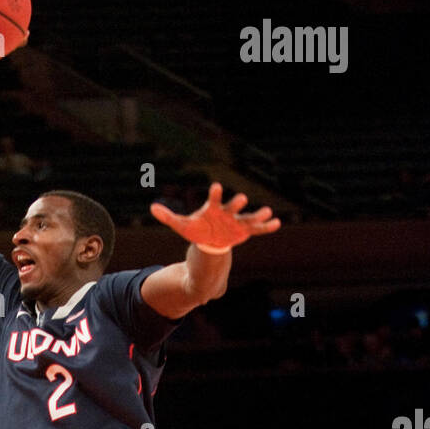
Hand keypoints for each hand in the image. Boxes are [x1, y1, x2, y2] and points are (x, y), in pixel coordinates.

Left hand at [150, 182, 279, 250]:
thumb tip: (152, 208)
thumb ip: (168, 217)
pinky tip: (277, 223)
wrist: (210, 242)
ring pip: (248, 217)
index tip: (216, 186)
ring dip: (257, 214)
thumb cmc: (197, 230)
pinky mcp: (244, 231)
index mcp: (213, 209)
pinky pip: (257, 229)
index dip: (215, 193)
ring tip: (268, 211)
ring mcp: (237, 221)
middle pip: (232, 206)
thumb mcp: (182, 226)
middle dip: (237, 203)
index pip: (214, 199)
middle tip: (242, 198)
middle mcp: (227, 213)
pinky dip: (266, 227)